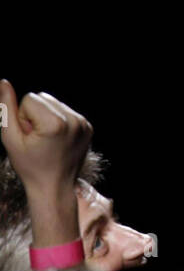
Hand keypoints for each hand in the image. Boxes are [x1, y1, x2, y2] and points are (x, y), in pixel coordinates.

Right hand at [0, 82, 91, 196]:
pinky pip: (66, 111)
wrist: (54, 188)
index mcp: (55, 123)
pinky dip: (59, 121)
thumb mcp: (11, 140)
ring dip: (46, 117)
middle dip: (35, 115)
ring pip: (54, 103)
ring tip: (46, 140)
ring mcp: (83, 123)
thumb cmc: (30, 167)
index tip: (28, 138)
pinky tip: (57, 140)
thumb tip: (3, 83)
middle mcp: (73, 119)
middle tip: (37, 139)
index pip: (30, 98)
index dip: (23, 118)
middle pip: (44, 97)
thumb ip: (6, 110)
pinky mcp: (88, 126)